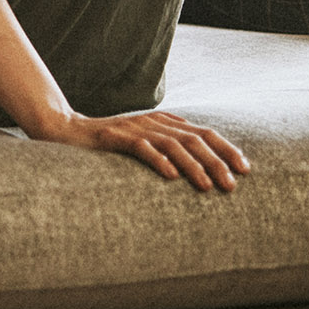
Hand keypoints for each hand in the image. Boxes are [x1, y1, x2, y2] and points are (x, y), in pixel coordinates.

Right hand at [35, 109, 248, 191]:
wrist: (63, 130)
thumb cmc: (107, 145)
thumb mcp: (143, 143)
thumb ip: (169, 148)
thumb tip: (203, 169)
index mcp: (163, 122)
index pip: (204, 133)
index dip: (227, 149)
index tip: (245, 170)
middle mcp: (152, 122)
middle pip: (194, 139)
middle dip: (217, 162)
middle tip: (231, 186)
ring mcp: (132, 127)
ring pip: (172, 144)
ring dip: (193, 166)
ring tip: (208, 187)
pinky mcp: (112, 136)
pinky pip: (140, 147)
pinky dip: (158, 161)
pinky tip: (171, 176)